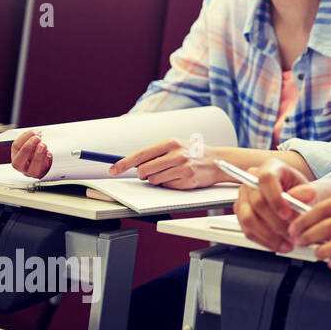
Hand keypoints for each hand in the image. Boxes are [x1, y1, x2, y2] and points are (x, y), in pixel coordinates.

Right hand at [10, 130, 51, 177]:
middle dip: (27, 148)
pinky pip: (44, 171)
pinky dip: (47, 161)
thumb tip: (39, 133)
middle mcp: (22, 166)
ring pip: (32, 168)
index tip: (34, 132)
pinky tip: (50, 155)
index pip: (16, 147)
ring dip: (38, 155)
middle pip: (19, 161)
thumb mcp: (35, 145)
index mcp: (17, 156)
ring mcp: (32, 172)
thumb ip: (34, 140)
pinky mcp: (43, 175)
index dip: (24, 138)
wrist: (49, 164)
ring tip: (44, 145)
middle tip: (37, 138)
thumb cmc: (40, 152)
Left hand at [112, 139, 228, 189]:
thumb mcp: (176, 145)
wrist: (219, 161)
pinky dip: (169, 184)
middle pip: (144, 170)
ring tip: (171, 173)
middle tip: (152, 172)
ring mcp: (182, 168)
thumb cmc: (195, 153)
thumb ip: (156, 153)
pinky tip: (180, 178)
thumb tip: (133, 163)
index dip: (123, 164)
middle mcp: (176, 154)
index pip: (140, 154)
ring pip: (153, 180)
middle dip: (144, 174)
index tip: (112, 170)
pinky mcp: (187, 180)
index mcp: (170, 143)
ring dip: (158, 179)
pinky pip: (166, 186)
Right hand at [232, 158, 314, 252]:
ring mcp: (243, 197)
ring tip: (287, 242)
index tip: (287, 214)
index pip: (266, 179)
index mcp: (270, 167)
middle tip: (292, 232)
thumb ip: (307, 192)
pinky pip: (247, 230)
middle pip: (257, 202)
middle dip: (276, 221)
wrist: (296, 199)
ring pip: (248, 219)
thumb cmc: (301, 192)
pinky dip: (264, 240)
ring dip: (269, 235)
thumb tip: (306, 195)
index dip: (275, 198)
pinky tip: (279, 244)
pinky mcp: (240, 213)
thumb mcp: (308, 189)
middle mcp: (251, 180)